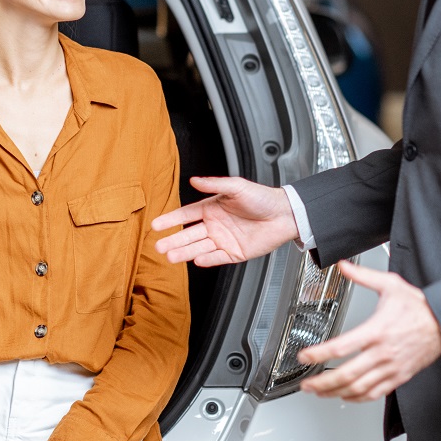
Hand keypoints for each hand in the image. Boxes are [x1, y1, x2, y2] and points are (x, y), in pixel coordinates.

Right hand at [152, 176, 299, 265]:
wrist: (284, 214)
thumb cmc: (262, 198)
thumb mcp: (237, 186)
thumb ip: (215, 184)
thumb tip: (194, 180)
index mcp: (212, 208)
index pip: (186, 215)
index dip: (171, 220)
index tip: (156, 225)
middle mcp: (215, 225)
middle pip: (189, 235)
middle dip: (173, 240)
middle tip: (158, 247)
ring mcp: (223, 240)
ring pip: (199, 248)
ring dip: (184, 252)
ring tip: (170, 256)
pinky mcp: (234, 252)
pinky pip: (217, 258)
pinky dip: (207, 260)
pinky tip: (195, 260)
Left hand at [298, 260, 440, 401]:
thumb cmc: (419, 307)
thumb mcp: (391, 284)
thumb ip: (364, 276)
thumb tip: (343, 265)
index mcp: (376, 330)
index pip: (341, 347)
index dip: (319, 354)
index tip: (304, 357)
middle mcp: (382, 353)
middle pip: (347, 374)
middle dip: (322, 382)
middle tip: (306, 384)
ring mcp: (391, 368)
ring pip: (359, 388)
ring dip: (336, 393)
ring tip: (320, 392)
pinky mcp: (399, 377)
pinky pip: (376, 393)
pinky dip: (358, 398)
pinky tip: (346, 396)